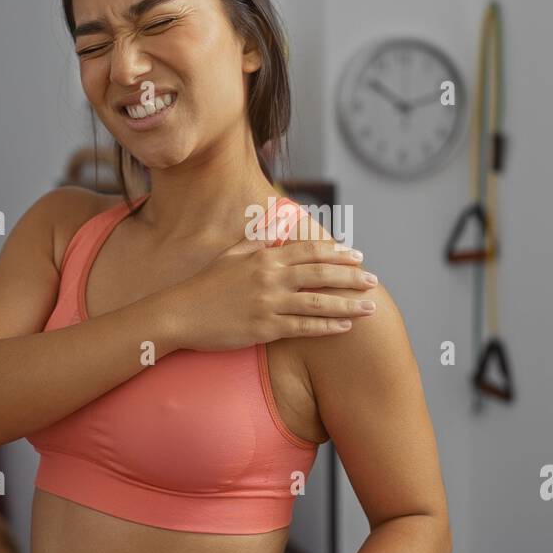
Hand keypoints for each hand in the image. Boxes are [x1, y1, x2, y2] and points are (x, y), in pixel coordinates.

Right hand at [164, 237, 378, 351]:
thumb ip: (259, 240)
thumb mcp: (232, 254)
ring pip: (318, 302)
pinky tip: (345, 328)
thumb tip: (278, 223)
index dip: (336, 253)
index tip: (356, 256)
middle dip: (351, 276)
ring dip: (348, 304)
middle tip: (373, 280)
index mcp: (264, 257)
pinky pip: (303, 327)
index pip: (309, 251)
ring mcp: (269, 303)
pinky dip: (327, 327)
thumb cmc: (206, 285)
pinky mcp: (265, 328)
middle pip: (321, 274)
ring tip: (369, 307)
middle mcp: (270, 277)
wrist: (179, 313)